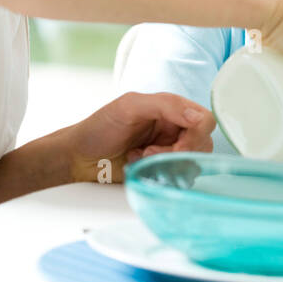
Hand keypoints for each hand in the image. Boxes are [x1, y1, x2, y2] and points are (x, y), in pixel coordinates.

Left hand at [66, 92, 214, 183]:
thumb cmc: (99, 128)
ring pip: (192, 162)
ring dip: (166, 163)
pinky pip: (178, 176)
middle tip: (149, 152)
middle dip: (178, 152)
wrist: (78, 157)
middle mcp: (175, 128)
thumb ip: (166, 105)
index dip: (196, 136)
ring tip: (140, 157)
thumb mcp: (129, 106)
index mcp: (171, 108)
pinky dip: (161, 174)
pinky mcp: (162, 169)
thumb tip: (198, 117)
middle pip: (203, 143)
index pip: (204, 120)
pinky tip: (139, 166)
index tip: (177, 147)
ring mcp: (169, 149)